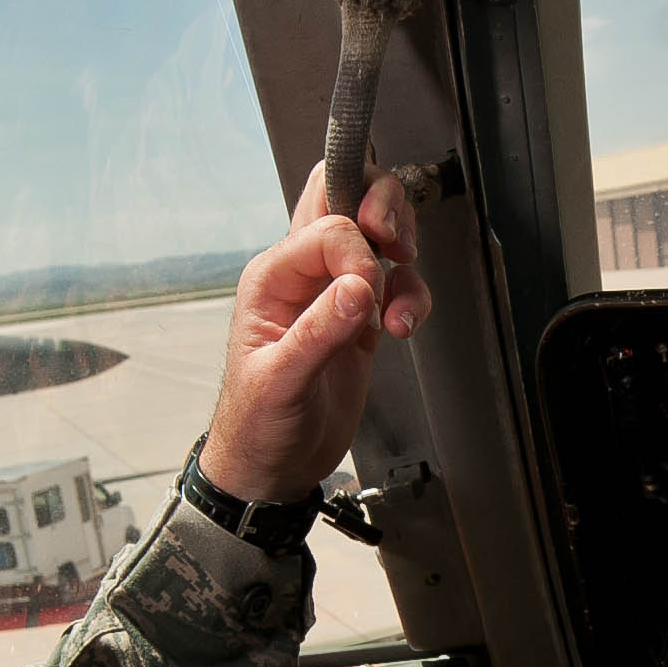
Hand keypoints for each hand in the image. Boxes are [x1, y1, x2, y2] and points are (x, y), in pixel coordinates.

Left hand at [195, 166, 432, 505]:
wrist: (271, 468)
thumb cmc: (256, 425)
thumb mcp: (279, 382)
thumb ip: (318, 332)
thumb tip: (356, 288)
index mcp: (272, 278)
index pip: (325, 227)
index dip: (356, 249)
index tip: (367, 289)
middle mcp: (302, 276)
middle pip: (346, 198)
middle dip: (383, 207)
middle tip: (396, 243)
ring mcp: (333, 295)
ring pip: (379, 236)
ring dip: (405, 259)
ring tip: (400, 307)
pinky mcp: (359, 320)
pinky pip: (397, 285)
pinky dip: (412, 298)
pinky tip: (402, 327)